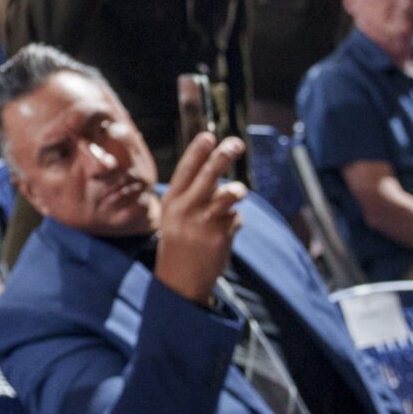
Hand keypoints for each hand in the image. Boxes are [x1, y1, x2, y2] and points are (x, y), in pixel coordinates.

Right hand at [154, 131, 246, 306]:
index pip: (185, 171)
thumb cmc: (180, 239)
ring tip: (240, 191)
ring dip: (235, 192)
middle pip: (206, 178)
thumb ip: (194, 194)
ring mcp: (202, 224)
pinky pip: (235, 219)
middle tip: (236, 143)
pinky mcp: (219, 238)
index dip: (197, 152)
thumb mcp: (176, 214)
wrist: (179, 278)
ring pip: (224, 198)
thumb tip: (218, 173)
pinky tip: (224, 232)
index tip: (209, 135)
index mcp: (172, 201)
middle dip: (221, 158)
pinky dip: (234, 221)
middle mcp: (185, 210)